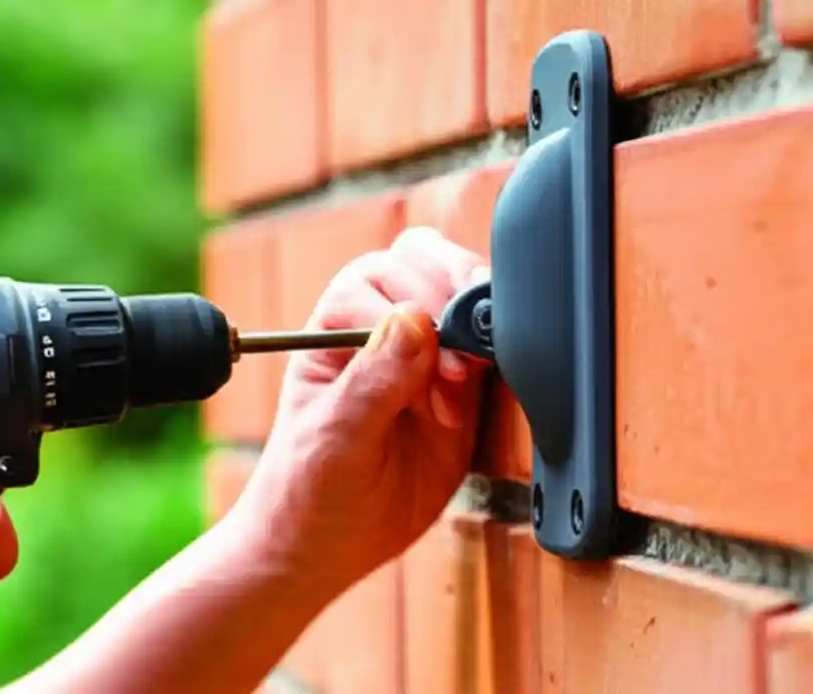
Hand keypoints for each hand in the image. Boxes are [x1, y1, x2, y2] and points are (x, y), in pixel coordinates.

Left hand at [233, 227, 489, 589]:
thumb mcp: (334, 439)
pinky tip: (490, 391)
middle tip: (458, 371)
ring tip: (466, 385)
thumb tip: (414, 320)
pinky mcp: (462, 388)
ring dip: (480, 327)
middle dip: (454, 306)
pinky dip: (505, 358)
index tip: (431, 372)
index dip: (417, 314)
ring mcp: (425, 354)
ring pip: (467, 296)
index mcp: (337, 323)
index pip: (386, 278)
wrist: (325, 549)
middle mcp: (382, 325)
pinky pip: (494, 349)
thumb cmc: (307, 490)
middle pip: (431, 265)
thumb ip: (373, 380)